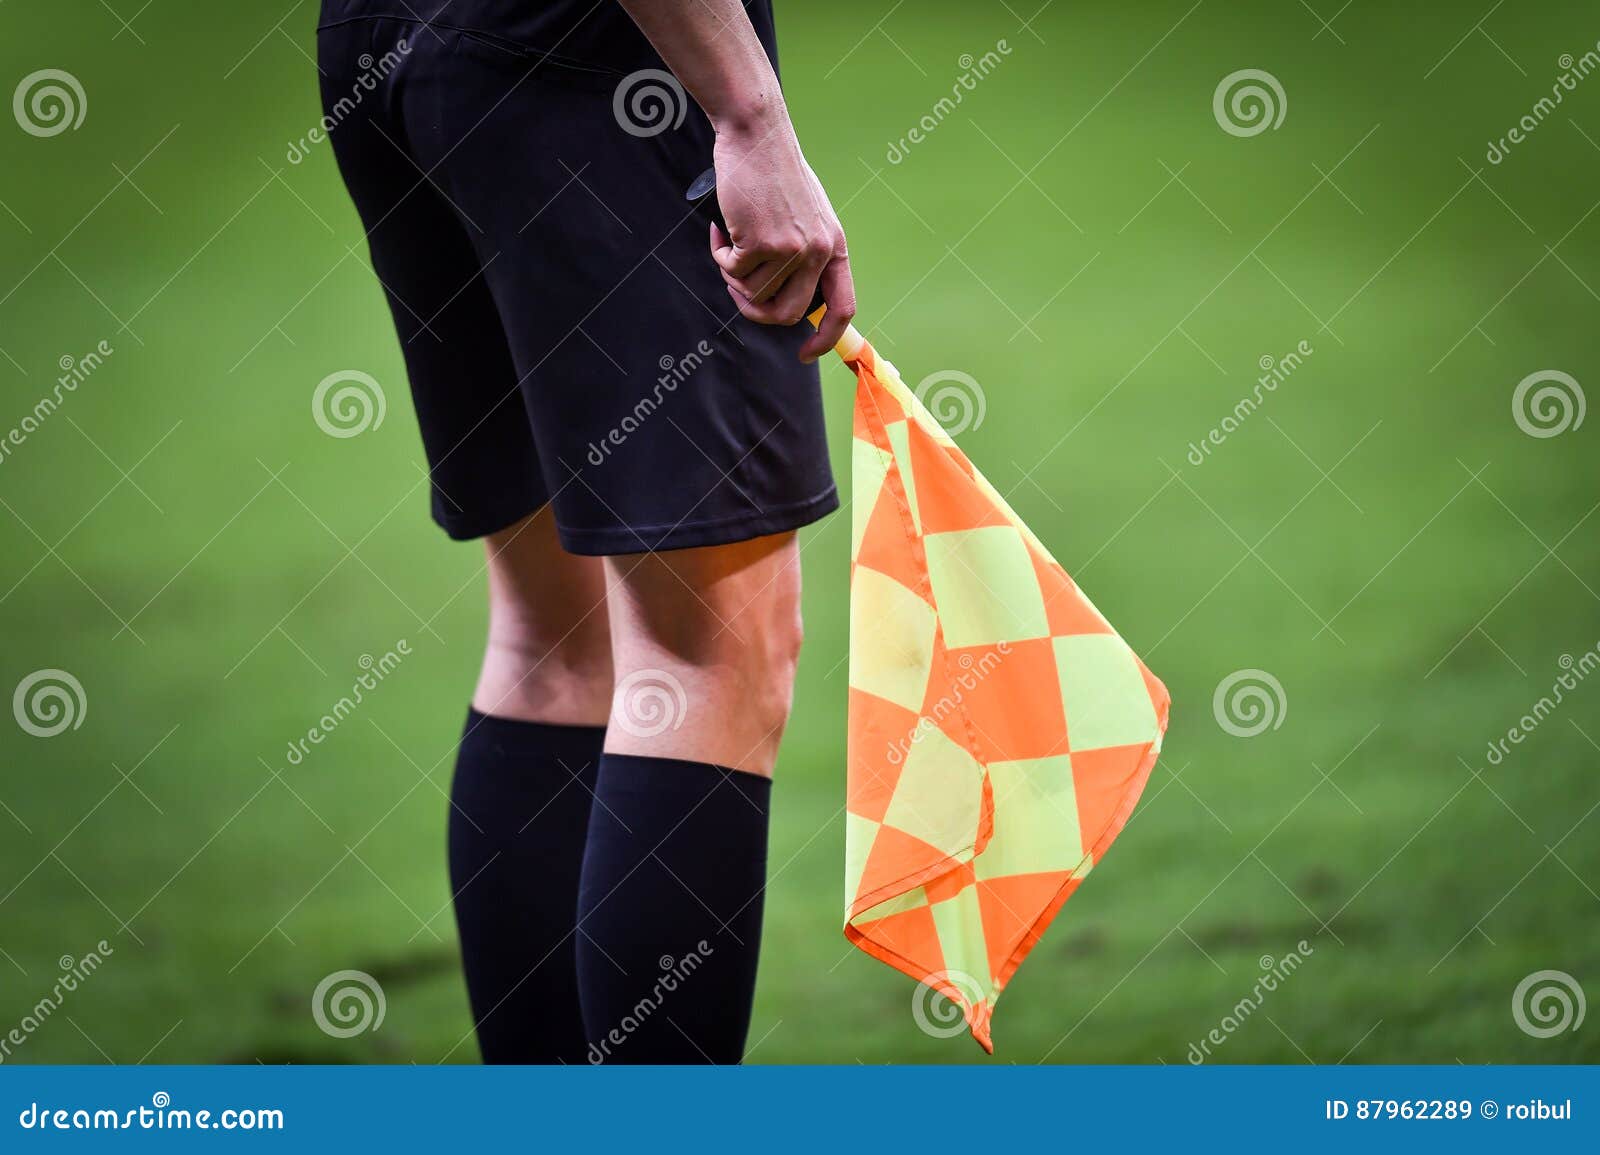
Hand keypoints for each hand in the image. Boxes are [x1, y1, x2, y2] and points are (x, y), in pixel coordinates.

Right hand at [708, 113, 855, 362]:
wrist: (757, 135)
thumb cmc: (776, 173)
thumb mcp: (807, 216)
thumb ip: (807, 254)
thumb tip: (794, 299)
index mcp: (835, 246)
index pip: (842, 308)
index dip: (826, 338)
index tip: (806, 353)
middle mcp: (818, 252)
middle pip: (788, 314)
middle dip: (757, 312)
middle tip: (737, 292)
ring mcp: (791, 249)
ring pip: (754, 293)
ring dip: (733, 275)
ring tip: (730, 242)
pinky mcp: (760, 243)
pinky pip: (731, 271)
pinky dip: (719, 255)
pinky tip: (720, 230)